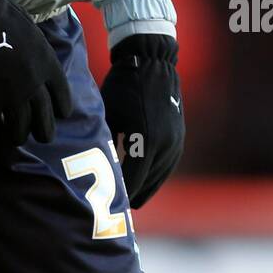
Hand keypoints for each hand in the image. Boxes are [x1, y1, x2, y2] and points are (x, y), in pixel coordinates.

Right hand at [0, 0, 71, 145]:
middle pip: (46, 125)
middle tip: (30, 130)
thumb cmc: (1, 13)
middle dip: (40, 131)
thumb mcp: (33, 32)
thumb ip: (39, 54)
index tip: (54, 113)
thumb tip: (37, 64)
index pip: (63, 101)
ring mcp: (11, 95)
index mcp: (48, 65)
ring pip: (20, 133)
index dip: (59, 110)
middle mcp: (35, 85)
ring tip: (7, 133)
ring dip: (14, 135)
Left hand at [100, 32, 184, 207]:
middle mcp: (165, 145)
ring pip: (159, 177)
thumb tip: (93, 164)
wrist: (152, 62)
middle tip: (114, 209)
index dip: (118, 194)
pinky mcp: (180, 137)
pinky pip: (167, 165)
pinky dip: (155, 176)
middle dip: (130, 196)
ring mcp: (175, 142)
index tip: (104, 205)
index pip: (131, 179)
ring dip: (144, 188)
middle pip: (147, 183)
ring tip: (129, 200)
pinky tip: (144, 181)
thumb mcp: (109, 114)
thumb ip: (107, 141)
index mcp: (145, 141)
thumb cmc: (124, 85)